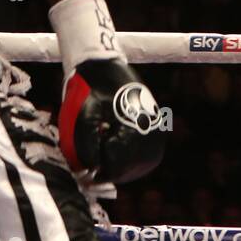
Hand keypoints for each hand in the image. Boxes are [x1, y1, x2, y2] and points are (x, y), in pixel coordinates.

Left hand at [50, 0, 164, 182]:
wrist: (105, 67)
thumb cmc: (92, 88)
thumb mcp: (83, 114)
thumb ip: (85, 145)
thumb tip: (90, 170)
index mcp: (138, 129)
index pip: (116, 168)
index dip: (95, 166)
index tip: (84, 154)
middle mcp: (154, 137)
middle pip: (124, 172)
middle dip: (104, 163)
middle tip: (93, 141)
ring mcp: (157, 139)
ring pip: (131, 169)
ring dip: (113, 161)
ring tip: (103, 136)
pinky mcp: (155, 139)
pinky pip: (137, 162)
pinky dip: (122, 157)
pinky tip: (112, 138)